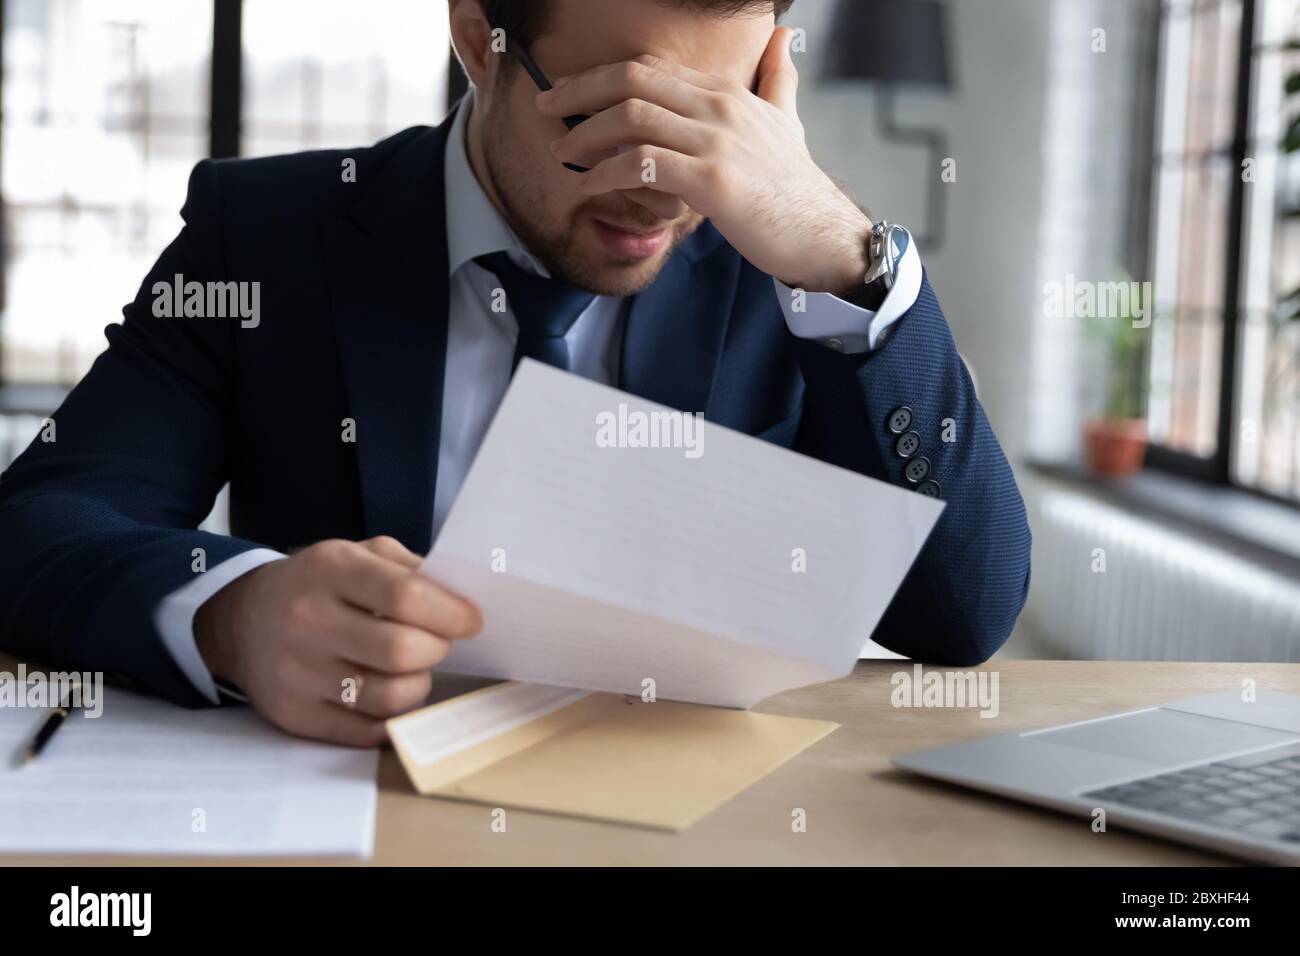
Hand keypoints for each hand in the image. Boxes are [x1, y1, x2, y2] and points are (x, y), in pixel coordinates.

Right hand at [195, 536, 481, 746]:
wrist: (241, 621)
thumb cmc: (317, 585)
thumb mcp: (355, 554)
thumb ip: (408, 569)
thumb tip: (460, 600)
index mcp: (330, 569)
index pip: (406, 596)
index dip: (451, 613)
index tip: (471, 620)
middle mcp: (308, 619)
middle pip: (401, 650)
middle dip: (436, 649)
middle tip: (437, 644)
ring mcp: (297, 672)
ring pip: (389, 697)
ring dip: (418, 686)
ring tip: (413, 670)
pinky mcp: (294, 715)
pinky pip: (366, 731)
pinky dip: (392, 717)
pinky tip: (391, 694)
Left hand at [538, 27, 872, 295]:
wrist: (820, 232)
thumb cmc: (795, 185)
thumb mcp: (788, 119)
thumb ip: (778, 78)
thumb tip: (782, 39)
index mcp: (726, 91)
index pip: (650, 67)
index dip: (600, 76)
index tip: (568, 91)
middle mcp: (719, 107)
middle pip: (632, 81)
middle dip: (579, 92)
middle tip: (546, 109)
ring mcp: (716, 142)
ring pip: (632, 118)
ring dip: (585, 134)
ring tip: (562, 153)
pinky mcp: (712, 182)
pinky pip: (644, 165)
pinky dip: (607, 173)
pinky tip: (589, 187)